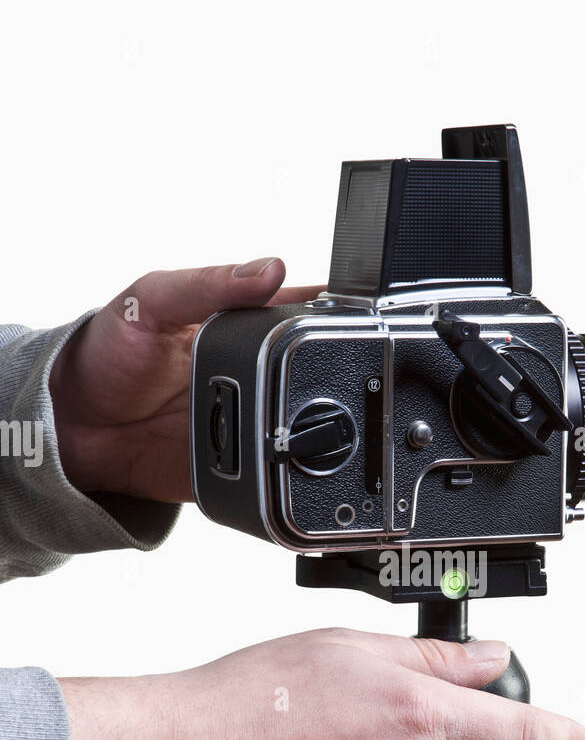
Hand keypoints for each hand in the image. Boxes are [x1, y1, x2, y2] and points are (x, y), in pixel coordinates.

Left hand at [49, 259, 324, 502]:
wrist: (72, 426)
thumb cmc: (106, 353)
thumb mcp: (153, 300)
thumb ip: (209, 284)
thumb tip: (271, 269)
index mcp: (240, 324)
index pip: (303, 312)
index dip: (334, 313)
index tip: (358, 315)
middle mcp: (253, 373)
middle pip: (316, 371)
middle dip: (337, 371)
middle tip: (345, 366)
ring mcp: (250, 419)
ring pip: (307, 423)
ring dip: (319, 422)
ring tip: (323, 414)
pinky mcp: (240, 465)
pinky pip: (277, 470)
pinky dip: (289, 466)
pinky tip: (290, 454)